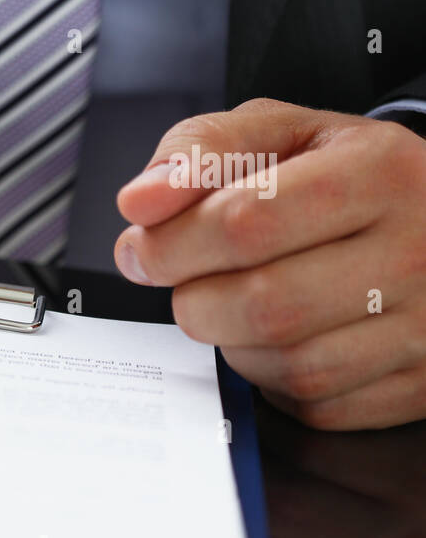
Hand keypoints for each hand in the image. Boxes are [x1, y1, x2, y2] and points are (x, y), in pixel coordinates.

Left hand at [114, 98, 425, 429]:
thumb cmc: (343, 176)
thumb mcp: (281, 134)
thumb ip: (203, 151)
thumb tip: (140, 200)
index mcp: (381, 172)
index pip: (247, 223)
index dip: (171, 244)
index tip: (141, 248)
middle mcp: (415, 250)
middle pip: (265, 305)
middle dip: (195, 300)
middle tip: (187, 282)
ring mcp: (424, 326)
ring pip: (290, 365)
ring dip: (233, 343)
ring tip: (235, 303)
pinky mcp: (418, 385)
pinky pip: (317, 404)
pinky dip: (275, 380)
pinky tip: (278, 338)